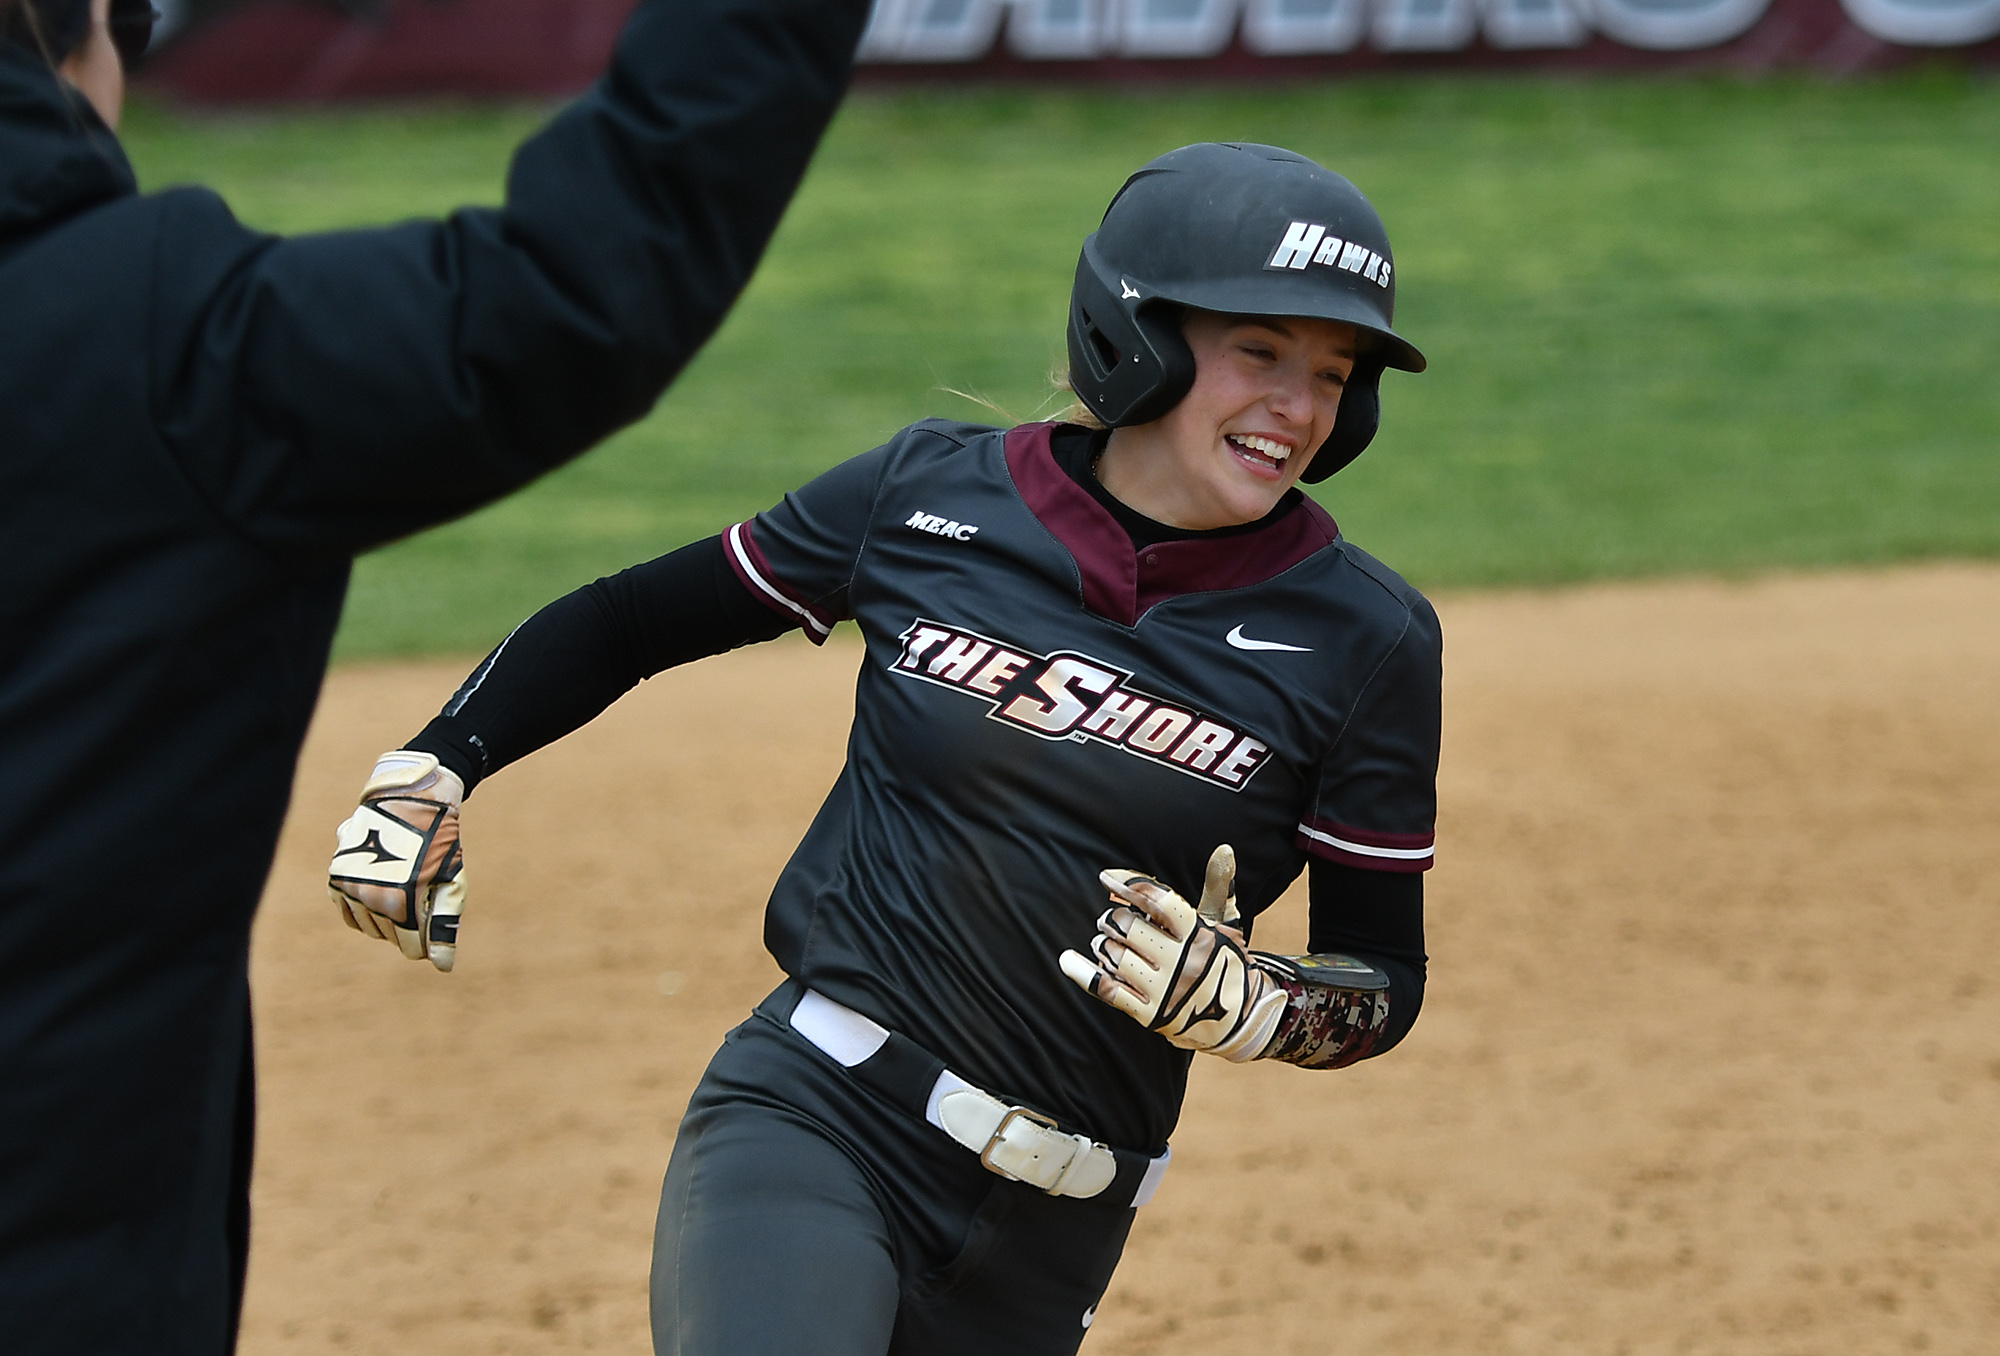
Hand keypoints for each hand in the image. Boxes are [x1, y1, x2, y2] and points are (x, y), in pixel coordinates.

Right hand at [328, 751, 465, 971]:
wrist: (410, 797)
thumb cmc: (439, 841)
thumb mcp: (451, 882)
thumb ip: (444, 926)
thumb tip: (443, 967)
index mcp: (401, 901)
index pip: (411, 947)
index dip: (427, 941)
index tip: (434, 921)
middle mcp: (369, 896)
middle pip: (391, 937)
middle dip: (409, 926)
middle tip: (423, 897)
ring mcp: (349, 886)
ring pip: (369, 928)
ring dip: (387, 919)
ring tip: (404, 890)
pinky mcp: (337, 877)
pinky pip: (347, 914)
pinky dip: (363, 913)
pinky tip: (381, 896)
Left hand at [1058, 844, 1285, 1061]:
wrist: (1243, 1020)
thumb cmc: (1226, 963)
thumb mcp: (1225, 925)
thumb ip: (1217, 887)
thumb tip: (1223, 848)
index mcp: (1199, 935)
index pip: (1159, 902)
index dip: (1130, 885)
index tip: (1105, 876)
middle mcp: (1182, 961)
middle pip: (1129, 927)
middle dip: (1113, 919)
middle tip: (1111, 919)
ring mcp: (1166, 990)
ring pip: (1116, 956)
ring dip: (1103, 944)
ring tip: (1105, 941)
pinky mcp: (1151, 1014)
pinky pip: (1109, 991)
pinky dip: (1084, 974)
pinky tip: (1067, 960)